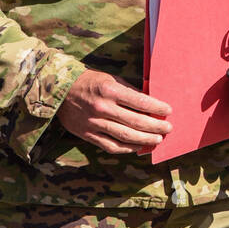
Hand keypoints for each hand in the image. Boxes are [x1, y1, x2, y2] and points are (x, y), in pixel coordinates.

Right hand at [58, 69, 172, 153]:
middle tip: (168, 128)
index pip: (140, 101)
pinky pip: (111, 145)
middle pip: (135, 121)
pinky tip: (138, 146)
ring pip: (125, 136)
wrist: (59, 91)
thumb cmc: (89, 82)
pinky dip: (127, 148)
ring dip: (145, 139)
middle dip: (155, 126)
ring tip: (158, 139)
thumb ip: (128, 91)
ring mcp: (95, 123)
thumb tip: (150, 102)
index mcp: (110, 90)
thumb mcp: (110, 79)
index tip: (168, 110)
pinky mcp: (88, 135)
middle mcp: (102, 108)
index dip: (157, 107)